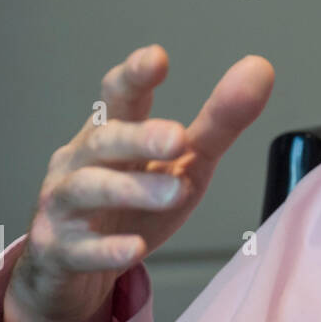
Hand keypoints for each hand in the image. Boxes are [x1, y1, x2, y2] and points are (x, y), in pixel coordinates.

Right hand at [2, 44, 273, 321]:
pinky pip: (79, 249)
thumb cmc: (134, 200)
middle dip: (140, 137)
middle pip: (104, 140)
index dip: (133, 76)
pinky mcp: (60, 251)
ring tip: (176, 191)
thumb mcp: (185, 159)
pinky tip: (134, 248)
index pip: (118, 96)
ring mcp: (64, 206)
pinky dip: (106, 249)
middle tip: (178, 137)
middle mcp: (80, 161)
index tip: (156, 58)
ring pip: (87, 188)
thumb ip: (220, 120)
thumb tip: (260, 68)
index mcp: (112, 131)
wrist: (74, 263)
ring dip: (131, 188)